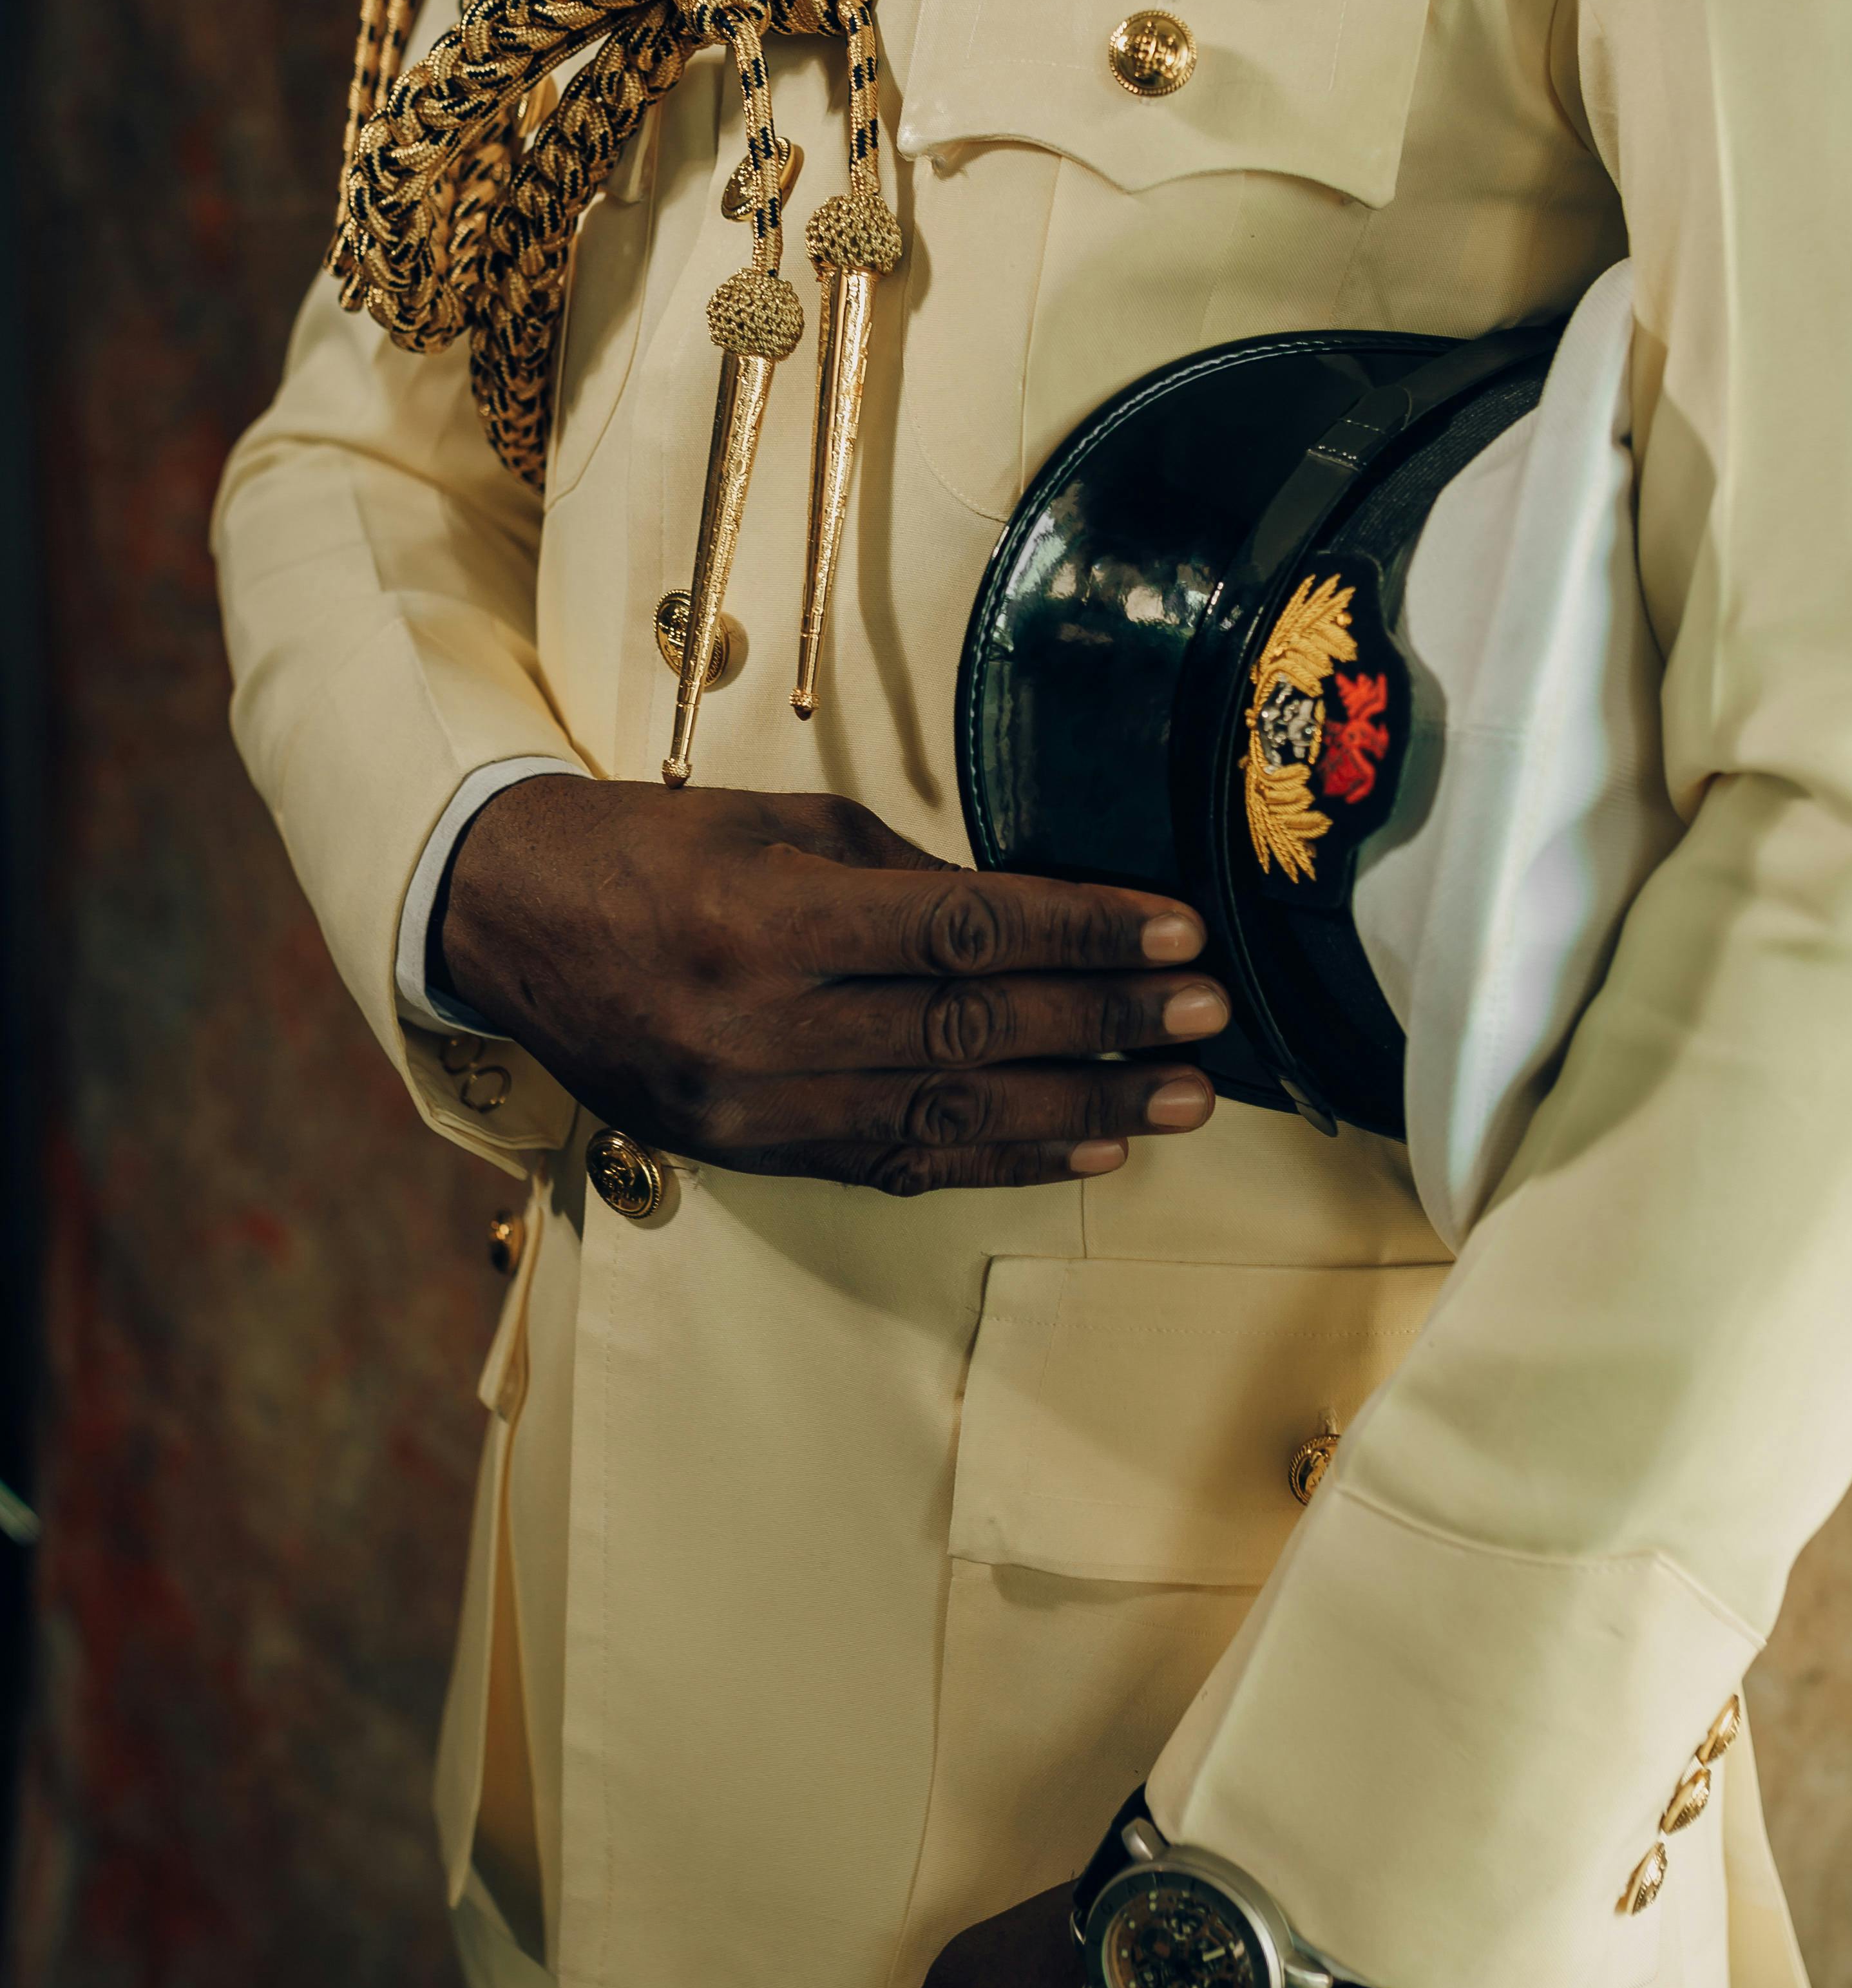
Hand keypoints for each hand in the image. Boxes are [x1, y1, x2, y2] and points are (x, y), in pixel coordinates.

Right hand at [437, 777, 1226, 1191]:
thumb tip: (1037, 916)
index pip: (961, 932)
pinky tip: (1084, 1148)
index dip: (1081, 936)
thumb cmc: (651, 853)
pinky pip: (897, 1160)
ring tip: (1177, 1100)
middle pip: (967, 1030)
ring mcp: (752, 1104)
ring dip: (1078, 1108)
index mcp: (766, 918)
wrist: (509, 926)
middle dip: (1104, 1026)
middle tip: (1205, 1022)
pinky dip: (999, 1157)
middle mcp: (759, 1025)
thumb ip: (906, 877)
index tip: (1176, 935)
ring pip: (946, 1113)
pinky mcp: (749, 1153)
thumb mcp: (778, 827)